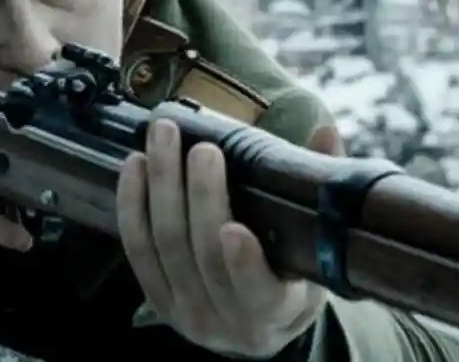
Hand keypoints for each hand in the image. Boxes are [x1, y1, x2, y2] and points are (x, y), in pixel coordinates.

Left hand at [117, 119, 343, 357]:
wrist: (255, 323)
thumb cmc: (291, 278)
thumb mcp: (317, 249)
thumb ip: (320, 193)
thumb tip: (326, 134)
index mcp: (279, 313)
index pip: (260, 295)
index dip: (244, 266)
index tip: (234, 228)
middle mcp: (229, 323)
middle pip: (203, 257)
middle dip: (200, 197)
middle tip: (202, 149)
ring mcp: (187, 313)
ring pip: (166, 245)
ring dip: (162, 186)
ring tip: (163, 138)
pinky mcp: (156, 298)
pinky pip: (136, 248)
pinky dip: (132, 203)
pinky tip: (135, 164)